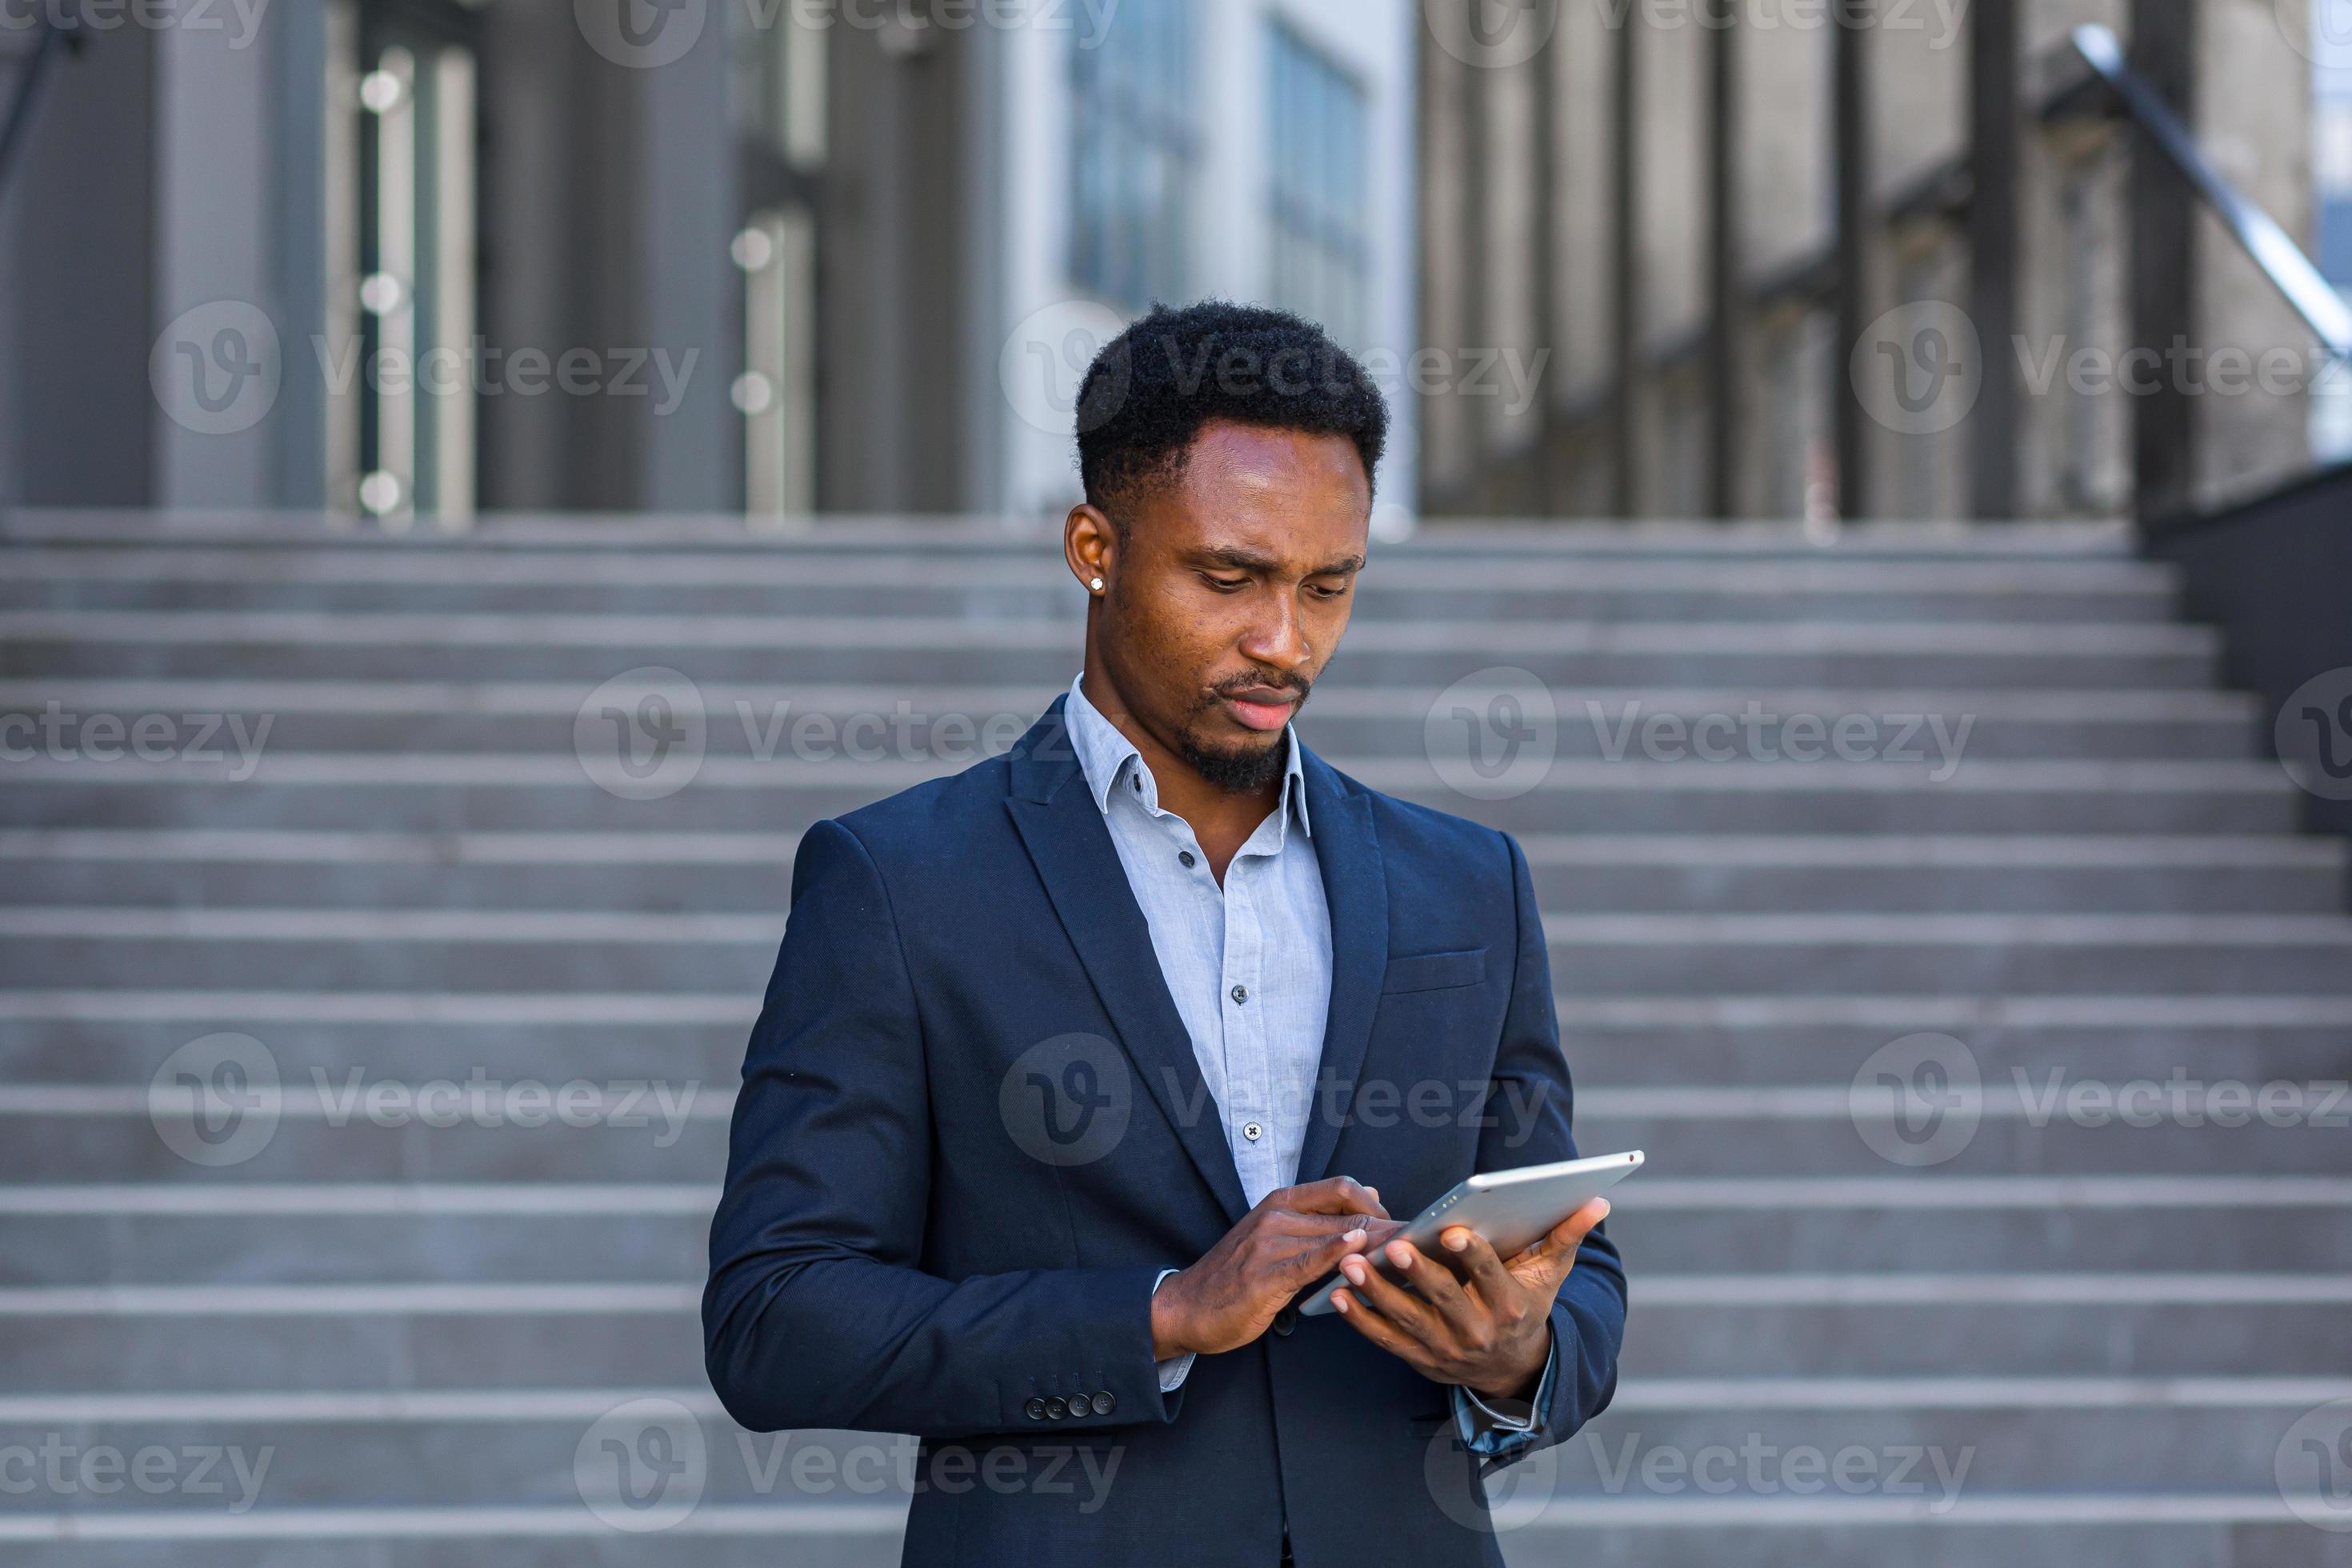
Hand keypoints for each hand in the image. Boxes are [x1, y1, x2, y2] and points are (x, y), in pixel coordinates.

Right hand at [1152, 1176, 1397, 1358]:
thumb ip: (1315, 1227)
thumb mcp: (1273, 1240)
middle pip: (1347, 1212)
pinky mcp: (1265, 1274)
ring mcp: (1268, 1242)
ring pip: (1336, 1234)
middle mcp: (1275, 1214)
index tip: (1406, 1225)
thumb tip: (1367, 1211)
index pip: (1341, 1188)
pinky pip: (1308, 1261)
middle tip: (1423, 1240)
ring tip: (1410, 1252)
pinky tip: (1359, 1251)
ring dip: (1377, 1243)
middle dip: (1389, 1227)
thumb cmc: (1234, 1278)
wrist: (1185, 1307)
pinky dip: (1337, 1253)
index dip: (1379, 1204)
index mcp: (1279, 1202)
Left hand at [1329, 1197, 1609, 1402]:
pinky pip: (1385, 1341)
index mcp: (1511, 1308)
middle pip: (1443, 1301)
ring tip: (1350, 1265)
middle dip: (1416, 1274)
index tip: (1452, 1231)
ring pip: (1407, 1321)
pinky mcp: (1419, 1360)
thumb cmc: (1528, 1306)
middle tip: (1390, 1246)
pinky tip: (1337, 1297)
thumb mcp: (1549, 1276)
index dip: (1472, 1256)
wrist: (1511, 1370)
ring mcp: (1445, 1351)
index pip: (1490, 1279)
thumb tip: (1598, 1200)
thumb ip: (1567, 1236)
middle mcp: (1478, 1333)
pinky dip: (1360, 1320)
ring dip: (1376, 1293)